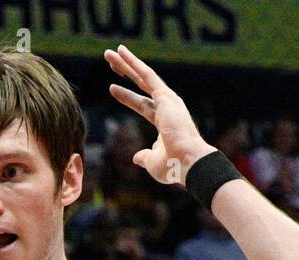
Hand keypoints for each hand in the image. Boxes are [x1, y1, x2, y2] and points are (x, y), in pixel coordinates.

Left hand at [104, 45, 213, 186]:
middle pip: (141, 85)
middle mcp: (167, 107)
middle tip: (110, 59)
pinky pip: (146, 75)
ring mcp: (167, 100)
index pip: (142, 105)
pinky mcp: (165, 97)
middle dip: (126, 72)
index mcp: (165, 122)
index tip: (112, 88)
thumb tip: (136, 157)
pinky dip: (134, 64)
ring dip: (127, 63)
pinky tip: (123, 54)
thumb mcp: (152, 162)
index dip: (127, 97)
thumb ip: (144, 156)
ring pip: (143, 75)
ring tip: (111, 52)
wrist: (188, 163)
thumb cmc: (173, 168)